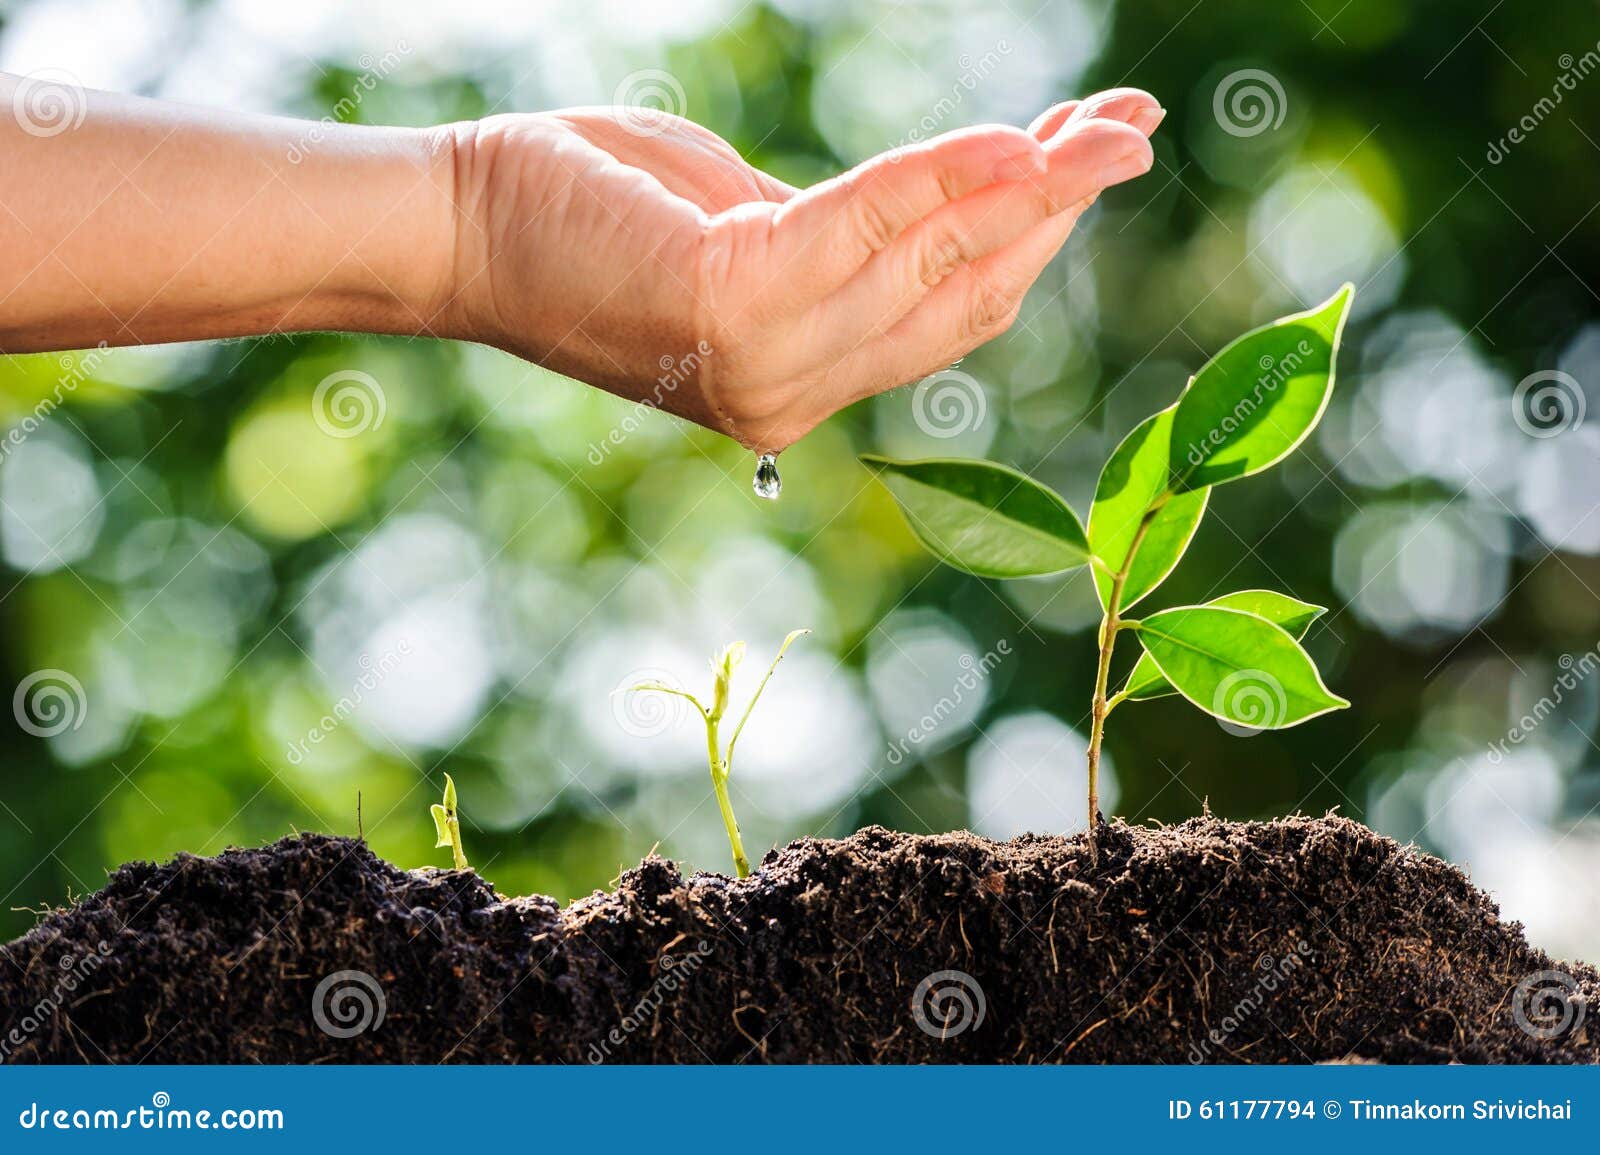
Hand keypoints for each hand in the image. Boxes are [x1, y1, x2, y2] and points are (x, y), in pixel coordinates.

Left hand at [444, 90, 1162, 450]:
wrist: (458, 226)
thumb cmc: (590, 213)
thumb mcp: (738, 228)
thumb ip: (833, 235)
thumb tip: (930, 198)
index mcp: (801, 376)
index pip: (946, 314)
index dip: (1030, 239)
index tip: (1091, 158)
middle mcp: (795, 391)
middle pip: (963, 296)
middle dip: (1057, 209)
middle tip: (1134, 130)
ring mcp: (768, 362)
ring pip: (933, 265)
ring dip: (1029, 186)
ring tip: (1106, 124)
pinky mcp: (734, 304)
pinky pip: (867, 228)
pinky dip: (943, 179)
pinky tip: (1015, 136)